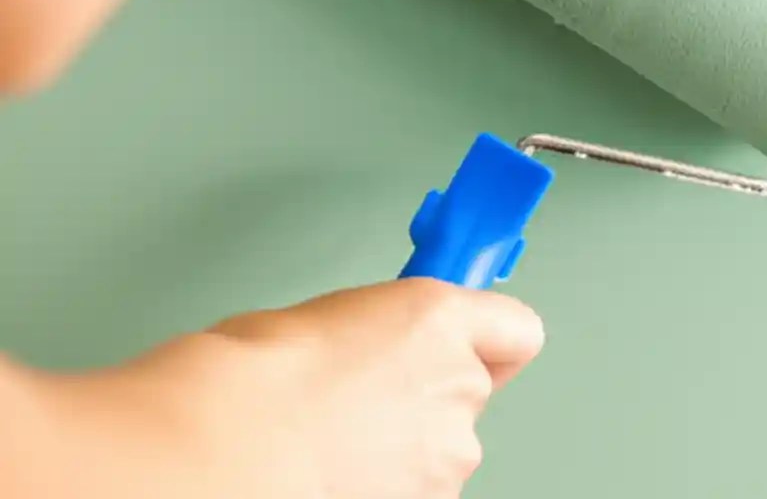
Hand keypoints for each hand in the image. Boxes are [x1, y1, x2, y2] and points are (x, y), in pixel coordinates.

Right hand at [34, 279, 544, 498]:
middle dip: (426, 393)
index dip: (486, 334)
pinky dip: (387, 485)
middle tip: (360, 398)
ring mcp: (445, 459)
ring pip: (440, 448)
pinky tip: (332, 475)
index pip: (514, 328)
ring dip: (403, 447)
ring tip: (329, 444)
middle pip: (469, 390)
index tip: (469, 335)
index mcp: (435, 321)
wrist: (216, 455)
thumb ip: (372, 333)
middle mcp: (457, 388)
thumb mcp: (314, 320)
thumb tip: (367, 350)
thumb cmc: (238, 383)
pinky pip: (417, 489)